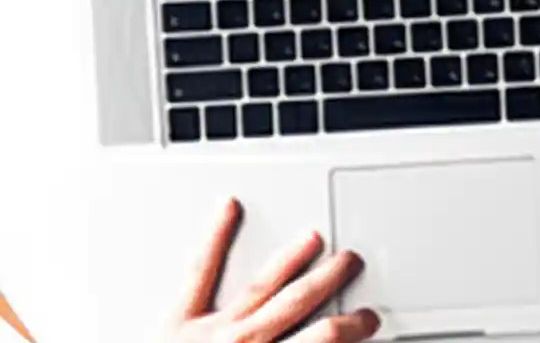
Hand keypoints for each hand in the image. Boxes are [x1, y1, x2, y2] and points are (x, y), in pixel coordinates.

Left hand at [166, 198, 379, 342]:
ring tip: (310, 238)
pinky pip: (198, 273)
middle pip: (296, 303)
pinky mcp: (174, 321)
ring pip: (260, 285)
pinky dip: (214, 239)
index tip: (365, 320)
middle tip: (348, 261)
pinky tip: (227, 211)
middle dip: (328, 280)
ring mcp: (208, 329)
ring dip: (289, 259)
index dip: (349, 328)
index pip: (321, 341)